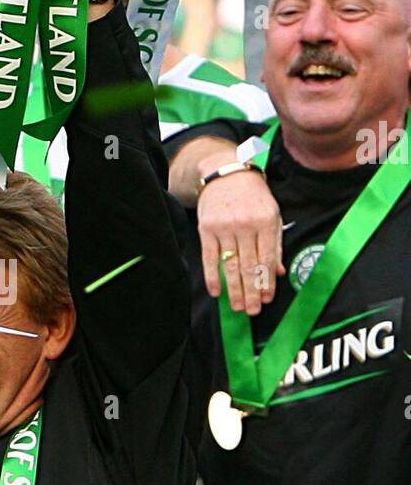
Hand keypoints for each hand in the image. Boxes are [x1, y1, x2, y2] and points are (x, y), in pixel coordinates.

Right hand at [197, 164, 283, 315]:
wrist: (225, 173)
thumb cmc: (253, 196)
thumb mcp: (272, 214)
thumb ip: (276, 243)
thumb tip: (278, 272)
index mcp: (265, 221)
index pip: (266, 258)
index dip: (266, 282)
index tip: (266, 300)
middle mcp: (245, 225)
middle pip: (248, 265)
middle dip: (251, 292)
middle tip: (252, 311)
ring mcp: (224, 227)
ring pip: (230, 265)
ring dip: (234, 289)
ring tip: (237, 307)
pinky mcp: (206, 228)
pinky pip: (209, 257)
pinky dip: (212, 276)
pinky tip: (216, 292)